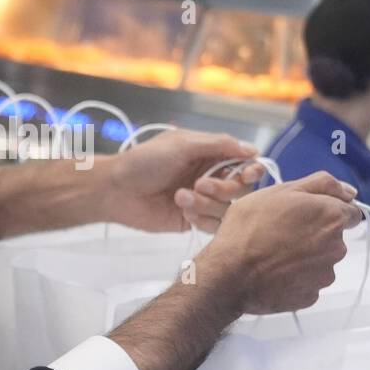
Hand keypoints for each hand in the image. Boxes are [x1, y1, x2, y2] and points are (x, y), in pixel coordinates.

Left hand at [104, 129, 264, 232]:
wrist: (117, 190)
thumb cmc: (145, 161)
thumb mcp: (183, 144)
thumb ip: (219, 145)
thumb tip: (253, 149)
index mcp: (209, 155)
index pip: (244, 163)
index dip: (252, 170)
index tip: (249, 173)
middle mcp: (210, 177)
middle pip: (241, 189)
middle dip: (224, 188)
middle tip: (200, 185)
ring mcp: (203, 201)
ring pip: (228, 209)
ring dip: (208, 204)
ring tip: (181, 197)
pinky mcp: (193, 221)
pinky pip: (213, 226)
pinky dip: (201, 218)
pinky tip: (181, 210)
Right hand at [193, 171, 362, 315]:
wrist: (230, 273)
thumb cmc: (250, 228)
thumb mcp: (279, 191)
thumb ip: (321, 185)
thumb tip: (349, 191)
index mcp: (331, 217)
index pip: (351, 213)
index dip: (328, 210)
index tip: (306, 215)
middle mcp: (336, 246)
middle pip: (334, 237)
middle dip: (315, 233)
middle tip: (282, 232)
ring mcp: (324, 274)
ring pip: (321, 261)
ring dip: (306, 257)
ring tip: (274, 254)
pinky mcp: (311, 296)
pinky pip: (308, 282)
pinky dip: (296, 277)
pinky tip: (275, 272)